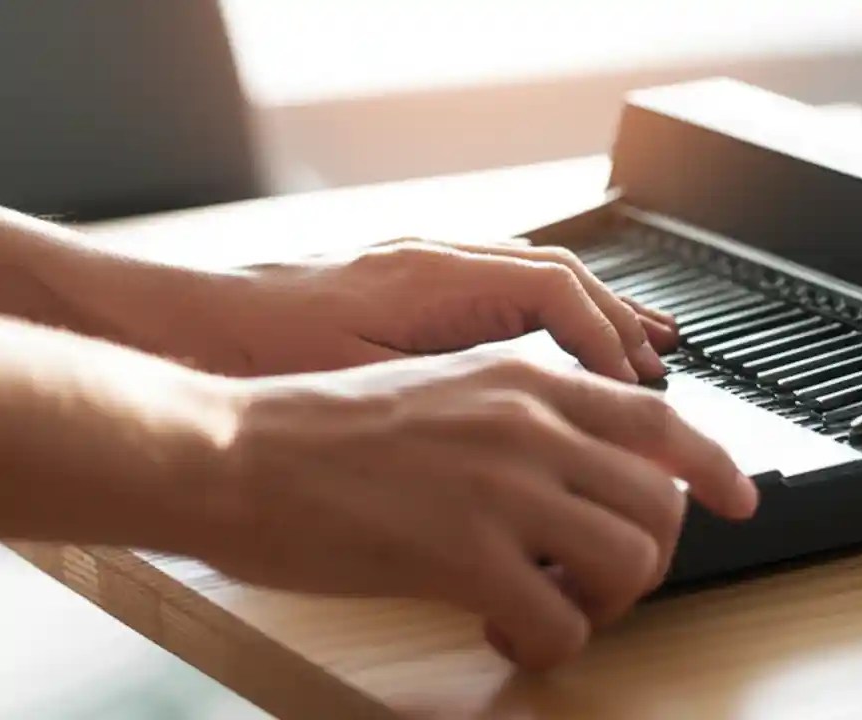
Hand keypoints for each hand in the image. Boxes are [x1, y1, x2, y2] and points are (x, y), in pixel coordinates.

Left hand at [210, 238, 677, 379]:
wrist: (202, 326)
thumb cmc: (267, 356)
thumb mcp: (362, 388)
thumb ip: (445, 395)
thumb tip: (522, 423)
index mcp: (432, 279)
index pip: (550, 289)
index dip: (602, 336)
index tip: (634, 385)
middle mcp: (439, 262)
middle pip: (557, 275)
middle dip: (616, 321)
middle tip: (659, 368)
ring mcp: (430, 270)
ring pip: (537, 279)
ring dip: (592, 314)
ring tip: (643, 348)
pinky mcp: (418, 289)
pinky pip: (506, 294)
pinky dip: (551, 319)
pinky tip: (570, 346)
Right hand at [214, 352, 757, 669]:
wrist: (239, 453)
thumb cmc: (328, 429)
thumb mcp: (448, 390)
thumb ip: (524, 417)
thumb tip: (581, 465)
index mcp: (528, 382)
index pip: (662, 422)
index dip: (716, 465)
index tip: (739, 498)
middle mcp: (531, 427)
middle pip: (658, 504)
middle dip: (648, 558)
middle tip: (603, 583)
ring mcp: (502, 490)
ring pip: (629, 561)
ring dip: (605, 602)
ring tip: (555, 608)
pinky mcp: (464, 555)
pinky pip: (559, 622)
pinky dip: (549, 642)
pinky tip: (502, 629)